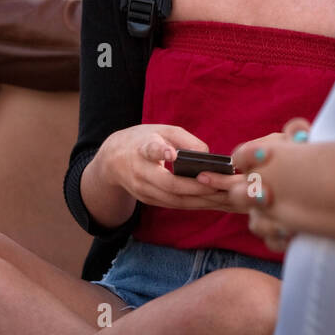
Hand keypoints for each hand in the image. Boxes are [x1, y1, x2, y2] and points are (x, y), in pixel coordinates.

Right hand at [99, 124, 233, 210]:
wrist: (113, 160)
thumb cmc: (144, 140)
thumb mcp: (161, 130)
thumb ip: (184, 139)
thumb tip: (208, 154)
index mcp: (142, 148)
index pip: (150, 150)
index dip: (161, 152)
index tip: (171, 153)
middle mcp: (140, 172)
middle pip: (169, 184)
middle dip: (196, 188)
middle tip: (219, 186)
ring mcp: (142, 190)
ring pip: (174, 200)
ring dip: (199, 201)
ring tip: (222, 197)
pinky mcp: (148, 200)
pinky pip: (174, 204)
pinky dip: (194, 204)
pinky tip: (212, 202)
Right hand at [229, 117, 312, 251]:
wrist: (324, 185)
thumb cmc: (303, 156)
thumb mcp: (299, 141)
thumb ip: (297, 132)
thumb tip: (299, 130)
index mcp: (258, 164)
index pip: (241, 159)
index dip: (246, 158)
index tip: (263, 155)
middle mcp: (256, 189)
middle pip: (240, 194)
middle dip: (248, 196)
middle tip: (266, 195)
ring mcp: (265, 213)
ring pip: (257, 223)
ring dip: (267, 225)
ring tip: (285, 225)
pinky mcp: (279, 232)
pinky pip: (273, 242)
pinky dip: (280, 241)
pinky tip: (292, 236)